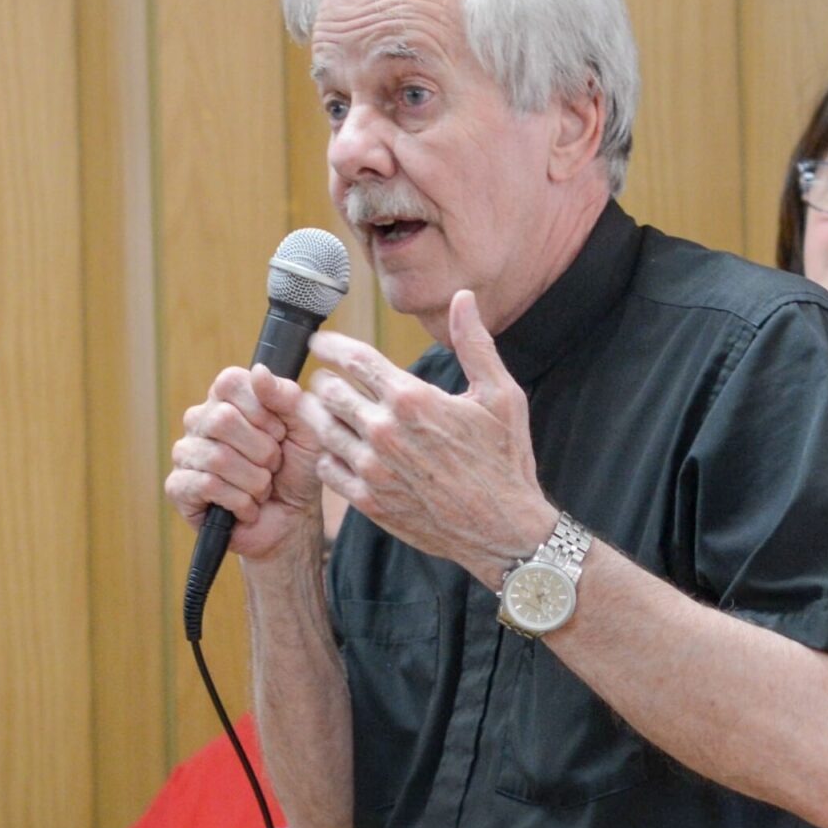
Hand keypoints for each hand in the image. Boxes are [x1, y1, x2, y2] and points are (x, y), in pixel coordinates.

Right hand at [165, 365, 328, 559]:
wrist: (293, 520)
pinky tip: (247, 507)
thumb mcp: (305, 429)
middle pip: (221, 420)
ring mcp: (186, 452)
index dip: (263, 411)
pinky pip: (206, 485)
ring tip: (262, 488)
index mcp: (227, 398)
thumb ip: (287, 398)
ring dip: (255, 481)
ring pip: (217, 458)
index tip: (280, 432)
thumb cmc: (297, 469)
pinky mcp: (178, 487)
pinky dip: (240, 502)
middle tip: (273, 465)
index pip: (229, 382)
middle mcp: (200, 420)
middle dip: (262, 451)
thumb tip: (259, 372)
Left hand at [300, 290, 556, 586]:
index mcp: (413, 399)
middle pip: (329, 392)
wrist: (505, 530)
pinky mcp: (368, 502)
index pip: (354, 359)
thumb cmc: (507, 460)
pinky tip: (339, 449)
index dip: (331, 346)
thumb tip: (463, 297)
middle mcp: (384, 431)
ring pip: (322, 430)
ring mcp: (372, 469)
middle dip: (324, 380)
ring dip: (320, 415)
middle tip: (326, 379)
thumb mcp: (500, 395)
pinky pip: (327, 469)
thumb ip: (474, 343)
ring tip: (326, 409)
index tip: (320, 342)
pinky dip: (328, 455)